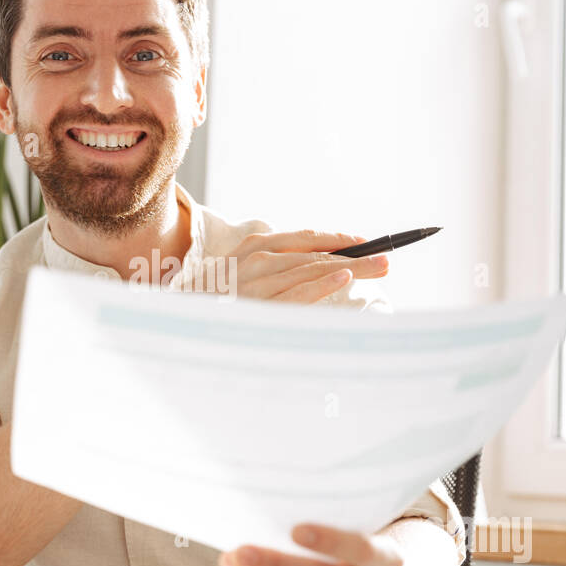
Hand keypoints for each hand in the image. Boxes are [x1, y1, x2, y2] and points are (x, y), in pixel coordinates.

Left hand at [218, 523, 403, 565]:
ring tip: (238, 565)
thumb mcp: (351, 545)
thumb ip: (314, 533)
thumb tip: (258, 520)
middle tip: (244, 552)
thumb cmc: (354, 564)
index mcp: (389, 562)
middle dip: (278, 565)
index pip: (363, 549)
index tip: (296, 530)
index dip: (330, 540)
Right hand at [220, 231, 388, 303]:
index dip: (338, 240)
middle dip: (354, 255)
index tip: (365, 244)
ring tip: (379, 269)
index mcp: (253, 248)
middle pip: (315, 253)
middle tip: (386, 261)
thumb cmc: (216, 305)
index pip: (304, 239)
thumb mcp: (241, 278)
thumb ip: (274, 270)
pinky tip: (345, 278)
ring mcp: (254, 282)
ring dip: (350, 267)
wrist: (180, 327)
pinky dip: (322, 284)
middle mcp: (255, 259)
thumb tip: (318, 269)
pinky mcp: (255, 305)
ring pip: (310, 269)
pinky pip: (295, 292)